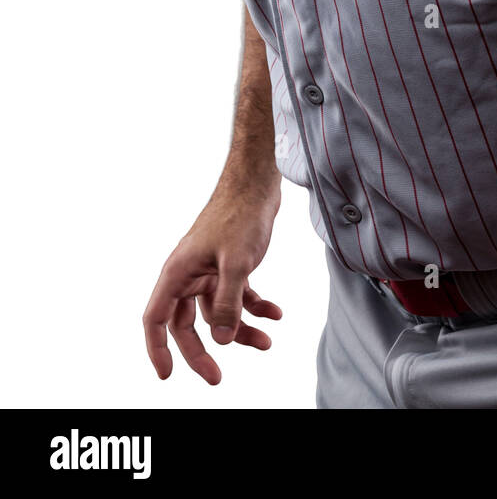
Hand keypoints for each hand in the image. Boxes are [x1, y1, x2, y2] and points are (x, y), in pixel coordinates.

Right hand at [143, 188, 281, 384]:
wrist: (258, 183)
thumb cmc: (240, 215)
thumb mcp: (237, 262)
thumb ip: (229, 302)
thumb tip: (222, 340)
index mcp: (178, 272)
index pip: (156, 318)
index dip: (157, 349)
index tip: (167, 375)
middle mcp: (189, 274)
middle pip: (187, 323)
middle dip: (202, 351)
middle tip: (217, 378)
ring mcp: (209, 270)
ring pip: (218, 313)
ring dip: (240, 329)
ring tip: (266, 342)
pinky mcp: (229, 265)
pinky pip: (237, 297)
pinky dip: (254, 307)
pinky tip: (275, 314)